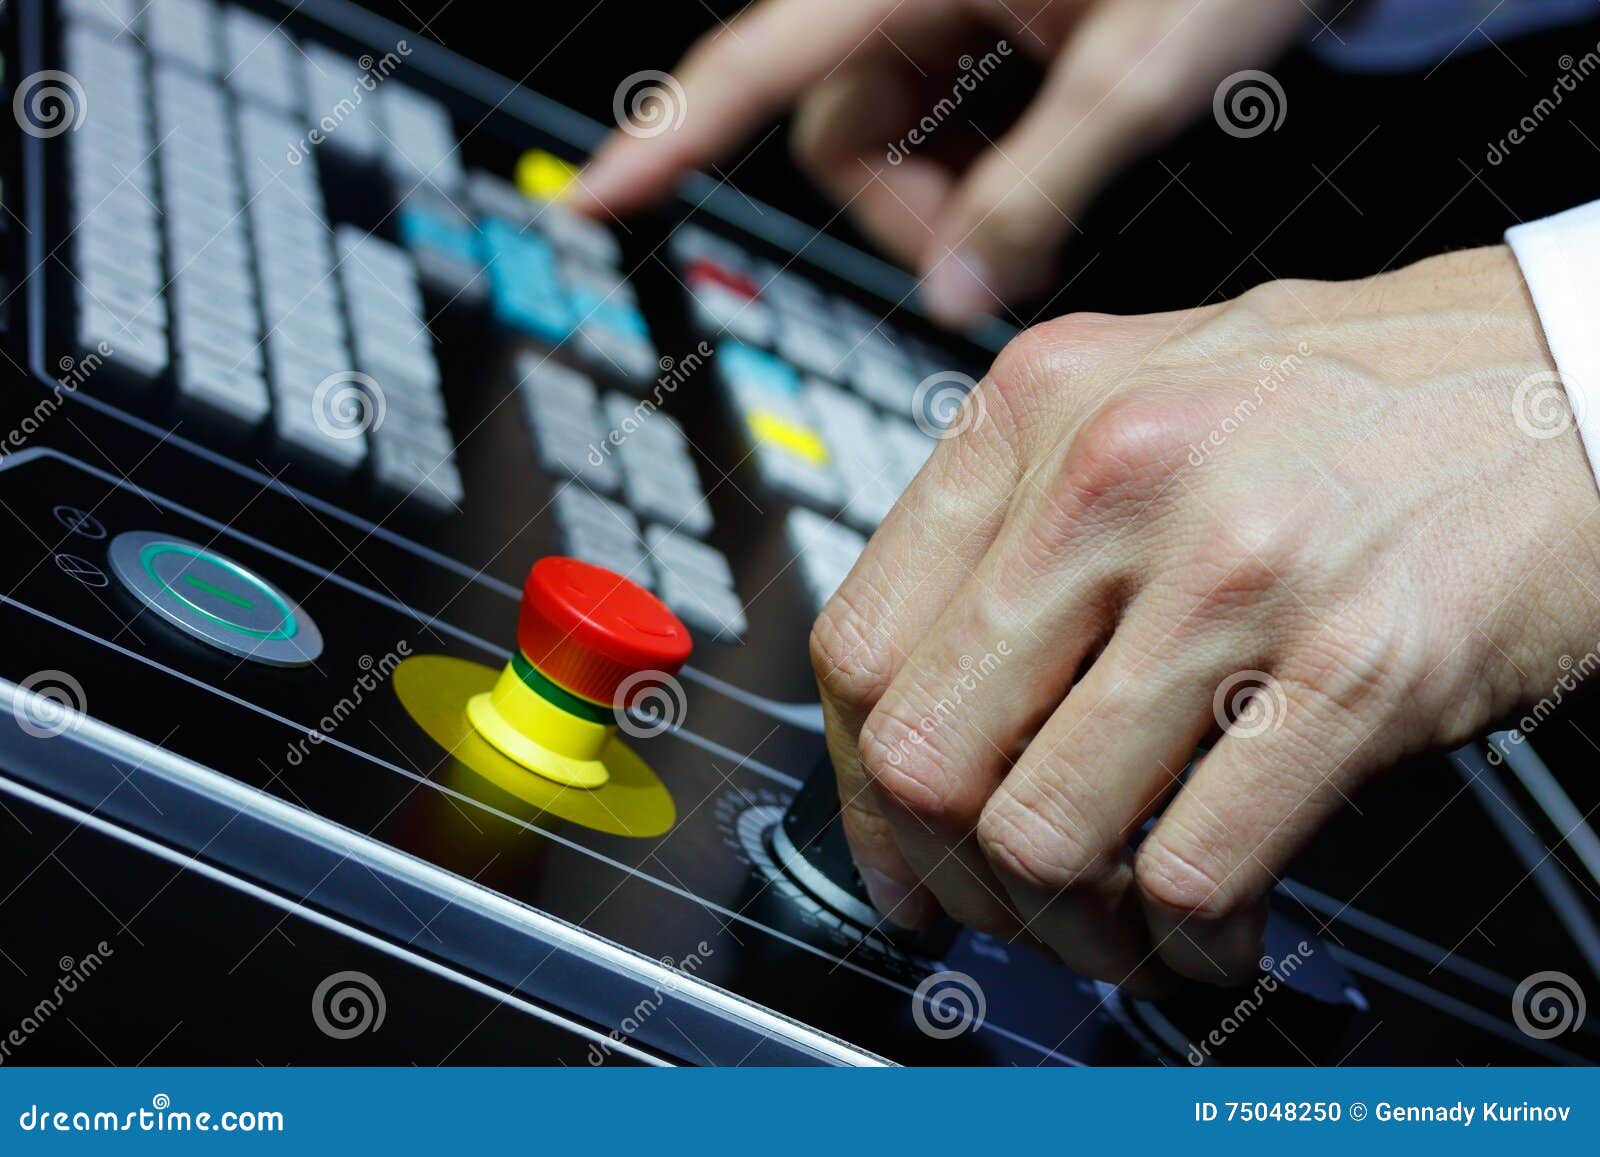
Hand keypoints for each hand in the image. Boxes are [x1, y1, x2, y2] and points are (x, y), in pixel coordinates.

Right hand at [573, 0, 1312, 325]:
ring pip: (888, 131)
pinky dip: (973, 157)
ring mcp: (942, 0)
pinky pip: (934, 110)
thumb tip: (955, 299)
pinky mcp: (975, 17)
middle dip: (911, 210)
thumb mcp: (1138, 79)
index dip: (670, 138)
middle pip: (838, 129)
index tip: (594, 197)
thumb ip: (1034, 194)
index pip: (761, 64)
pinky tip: (1043, 150)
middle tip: (1002, 252)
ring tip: (1042, 200)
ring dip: (949, 191)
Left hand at [809, 246, 1599, 990]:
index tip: (896, 849)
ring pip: (1045, 834)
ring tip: (1116, 927)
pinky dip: (1184, 941)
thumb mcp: (1142, 404)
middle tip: (1000, 910)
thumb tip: (917, 723)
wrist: (1569, 374)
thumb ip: (1016, 535)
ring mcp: (1235, 568)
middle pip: (925, 755)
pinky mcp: (1360, 663)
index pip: (858, 644)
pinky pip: (1195, 869)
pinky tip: (1210, 930)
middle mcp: (1115, 474)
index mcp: (1035, 409)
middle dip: (951, 875)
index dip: (858, 786)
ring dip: (1068, 926)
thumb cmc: (1351, 401)